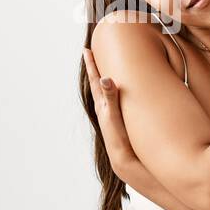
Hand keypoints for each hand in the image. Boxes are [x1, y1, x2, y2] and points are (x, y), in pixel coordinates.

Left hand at [82, 47, 141, 182]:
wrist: (123, 159)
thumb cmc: (118, 138)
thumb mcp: (114, 115)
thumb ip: (111, 97)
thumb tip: (104, 78)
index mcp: (103, 104)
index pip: (95, 80)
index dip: (91, 65)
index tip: (86, 50)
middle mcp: (105, 108)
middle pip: (97, 84)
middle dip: (95, 69)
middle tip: (92, 55)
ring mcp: (112, 114)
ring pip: (106, 92)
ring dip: (104, 80)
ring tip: (105, 70)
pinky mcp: (120, 120)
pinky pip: (115, 101)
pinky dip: (114, 92)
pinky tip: (120, 94)